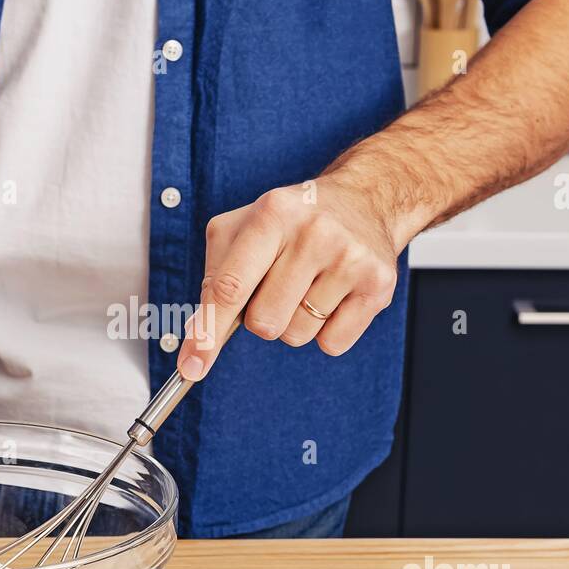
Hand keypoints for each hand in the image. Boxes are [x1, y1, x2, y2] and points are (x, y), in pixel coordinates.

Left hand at [177, 173, 406, 379]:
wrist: (363, 200)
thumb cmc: (291, 222)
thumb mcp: (242, 230)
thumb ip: (215, 278)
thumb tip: (199, 339)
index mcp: (270, 214)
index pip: (229, 287)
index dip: (207, 333)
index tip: (191, 368)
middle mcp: (313, 233)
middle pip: (263, 323)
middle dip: (261, 316)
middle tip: (277, 284)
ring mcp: (349, 258)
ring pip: (296, 336)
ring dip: (294, 321)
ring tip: (308, 284)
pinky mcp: (377, 284)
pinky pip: (332, 344)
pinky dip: (326, 331)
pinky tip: (333, 295)